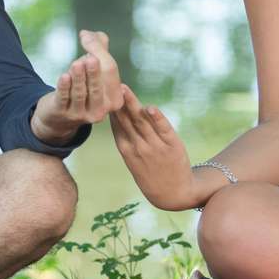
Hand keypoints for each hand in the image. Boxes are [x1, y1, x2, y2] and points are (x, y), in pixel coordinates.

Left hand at [30, 29, 123, 145]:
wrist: (60, 115)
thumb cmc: (82, 89)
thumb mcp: (93, 72)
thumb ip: (97, 50)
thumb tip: (91, 34)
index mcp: (114, 98)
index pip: (110, 71)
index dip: (99, 52)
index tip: (86, 36)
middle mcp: (101, 110)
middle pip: (98, 86)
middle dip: (94, 72)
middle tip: (90, 58)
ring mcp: (81, 115)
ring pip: (80, 93)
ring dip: (78, 78)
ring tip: (76, 64)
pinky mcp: (62, 113)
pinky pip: (64, 99)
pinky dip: (64, 87)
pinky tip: (64, 76)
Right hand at [110, 85, 201, 210]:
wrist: (174, 194)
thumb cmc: (152, 175)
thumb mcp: (133, 161)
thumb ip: (127, 140)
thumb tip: (118, 117)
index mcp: (126, 151)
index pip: (116, 125)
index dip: (111, 109)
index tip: (104, 92)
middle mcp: (139, 148)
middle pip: (126, 120)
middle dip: (118, 102)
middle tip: (109, 85)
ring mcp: (155, 147)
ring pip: (141, 121)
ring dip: (132, 104)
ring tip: (124, 89)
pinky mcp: (172, 146)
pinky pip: (163, 129)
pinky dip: (157, 118)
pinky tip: (150, 108)